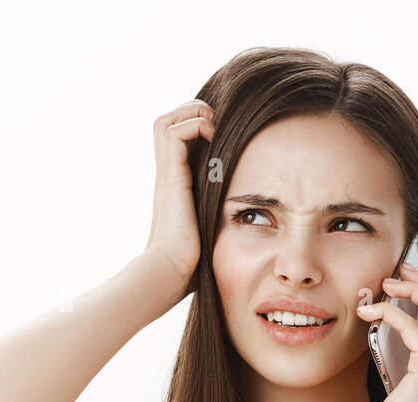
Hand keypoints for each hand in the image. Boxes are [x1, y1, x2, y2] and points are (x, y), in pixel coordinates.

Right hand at [143, 99, 214, 301]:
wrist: (170, 273)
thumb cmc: (191, 265)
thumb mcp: (211, 235)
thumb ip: (222, 223)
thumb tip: (251, 227)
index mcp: (176, 185)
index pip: (177, 139)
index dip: (197, 127)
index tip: (223, 137)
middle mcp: (168, 175)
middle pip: (166, 122)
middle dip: (192, 113)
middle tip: (217, 126)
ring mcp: (167, 174)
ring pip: (167, 121)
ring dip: (191, 114)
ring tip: (214, 128)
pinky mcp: (170, 176)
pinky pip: (175, 131)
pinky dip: (195, 125)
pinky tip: (214, 140)